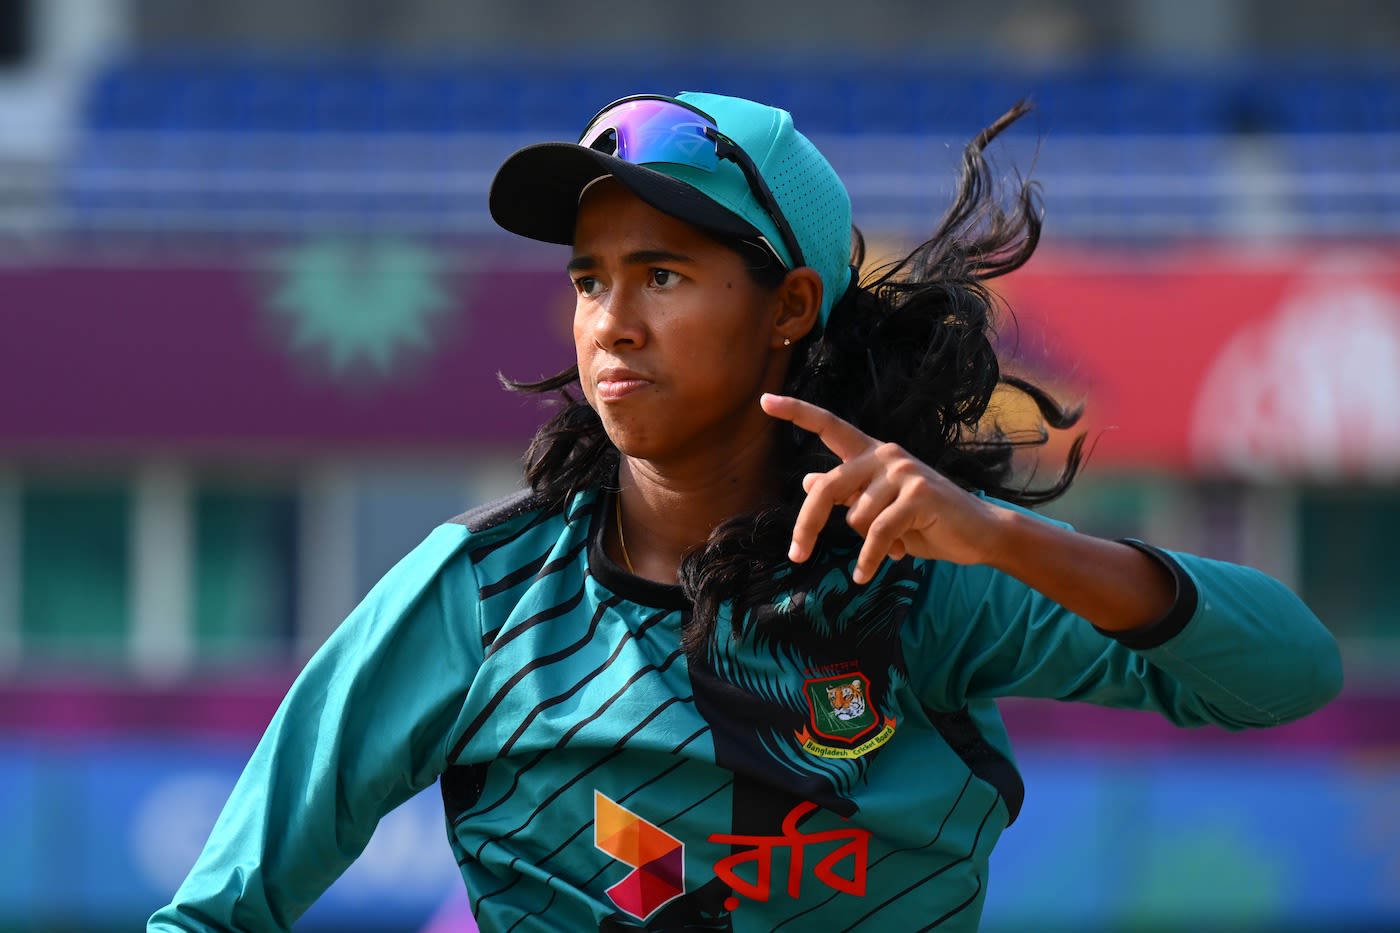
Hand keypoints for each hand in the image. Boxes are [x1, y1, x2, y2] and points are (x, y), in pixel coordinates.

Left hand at [761, 393, 1004, 582]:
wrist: (978, 533)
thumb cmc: (925, 521)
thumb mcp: (877, 506)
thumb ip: (845, 492)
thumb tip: (807, 478)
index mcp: (870, 454)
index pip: (828, 426)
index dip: (796, 413)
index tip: (764, 401)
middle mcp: (884, 454)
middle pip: (826, 488)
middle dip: (808, 526)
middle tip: (796, 555)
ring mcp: (902, 471)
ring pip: (855, 518)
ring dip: (867, 544)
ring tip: (895, 544)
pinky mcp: (918, 493)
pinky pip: (877, 534)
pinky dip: (869, 560)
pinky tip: (865, 575)